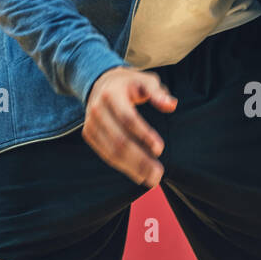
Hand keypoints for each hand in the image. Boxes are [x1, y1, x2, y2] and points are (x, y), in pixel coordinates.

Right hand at [83, 67, 177, 186]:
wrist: (100, 83)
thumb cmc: (129, 84)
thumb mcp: (145, 80)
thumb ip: (158, 93)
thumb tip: (171, 105)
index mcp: (112, 94)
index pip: (128, 118)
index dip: (143, 134)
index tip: (160, 148)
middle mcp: (98, 109)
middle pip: (119, 140)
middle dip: (140, 159)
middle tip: (159, 173)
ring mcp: (91, 123)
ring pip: (112, 151)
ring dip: (132, 168)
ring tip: (151, 179)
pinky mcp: (89, 134)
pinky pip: (106, 154)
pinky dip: (122, 166)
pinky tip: (138, 174)